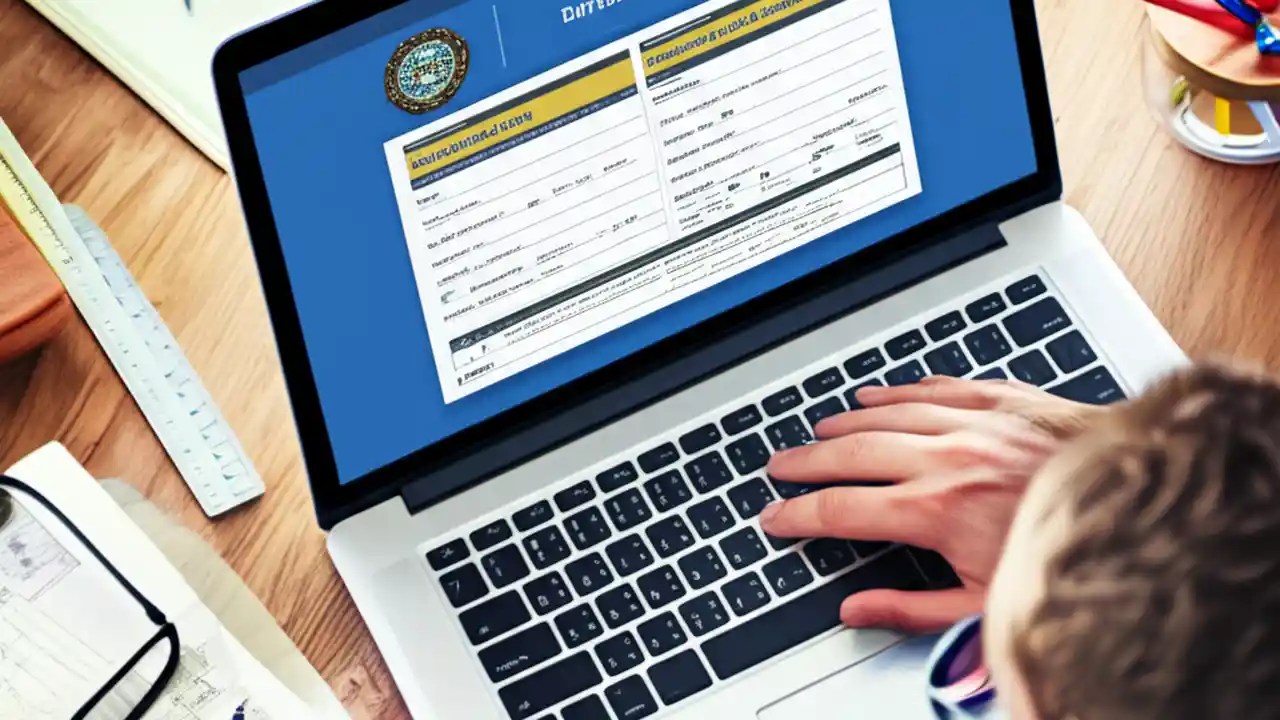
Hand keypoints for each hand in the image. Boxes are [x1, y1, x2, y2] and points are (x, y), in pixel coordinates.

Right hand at [758, 376, 1102, 632]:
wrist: (1140, 500)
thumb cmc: (1068, 555)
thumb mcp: (987, 605)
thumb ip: (911, 609)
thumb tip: (856, 611)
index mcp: (936, 510)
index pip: (841, 510)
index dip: (798, 515)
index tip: (776, 518)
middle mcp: (947, 457)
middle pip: (851, 452)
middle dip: (806, 462)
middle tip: (780, 467)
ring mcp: (973, 422)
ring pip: (886, 413)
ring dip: (844, 423)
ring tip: (817, 432)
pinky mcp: (1002, 399)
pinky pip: (932, 387)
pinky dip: (897, 391)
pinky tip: (876, 394)